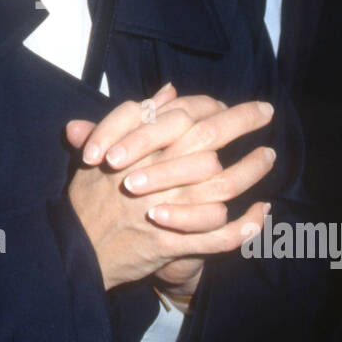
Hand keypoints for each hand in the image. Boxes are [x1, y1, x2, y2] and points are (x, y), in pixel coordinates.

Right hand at [66, 85, 274, 292]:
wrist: (73, 251)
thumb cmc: (88, 200)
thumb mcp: (101, 150)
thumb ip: (134, 120)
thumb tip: (169, 91)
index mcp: (135, 149)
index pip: (181, 114)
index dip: (210, 106)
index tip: (228, 104)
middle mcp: (153, 173)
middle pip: (208, 139)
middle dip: (242, 121)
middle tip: (266, 111)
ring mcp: (165, 208)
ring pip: (221, 184)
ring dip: (251, 169)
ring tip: (268, 156)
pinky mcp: (171, 242)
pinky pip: (218, 234)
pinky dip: (244, 225)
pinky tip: (262, 211)